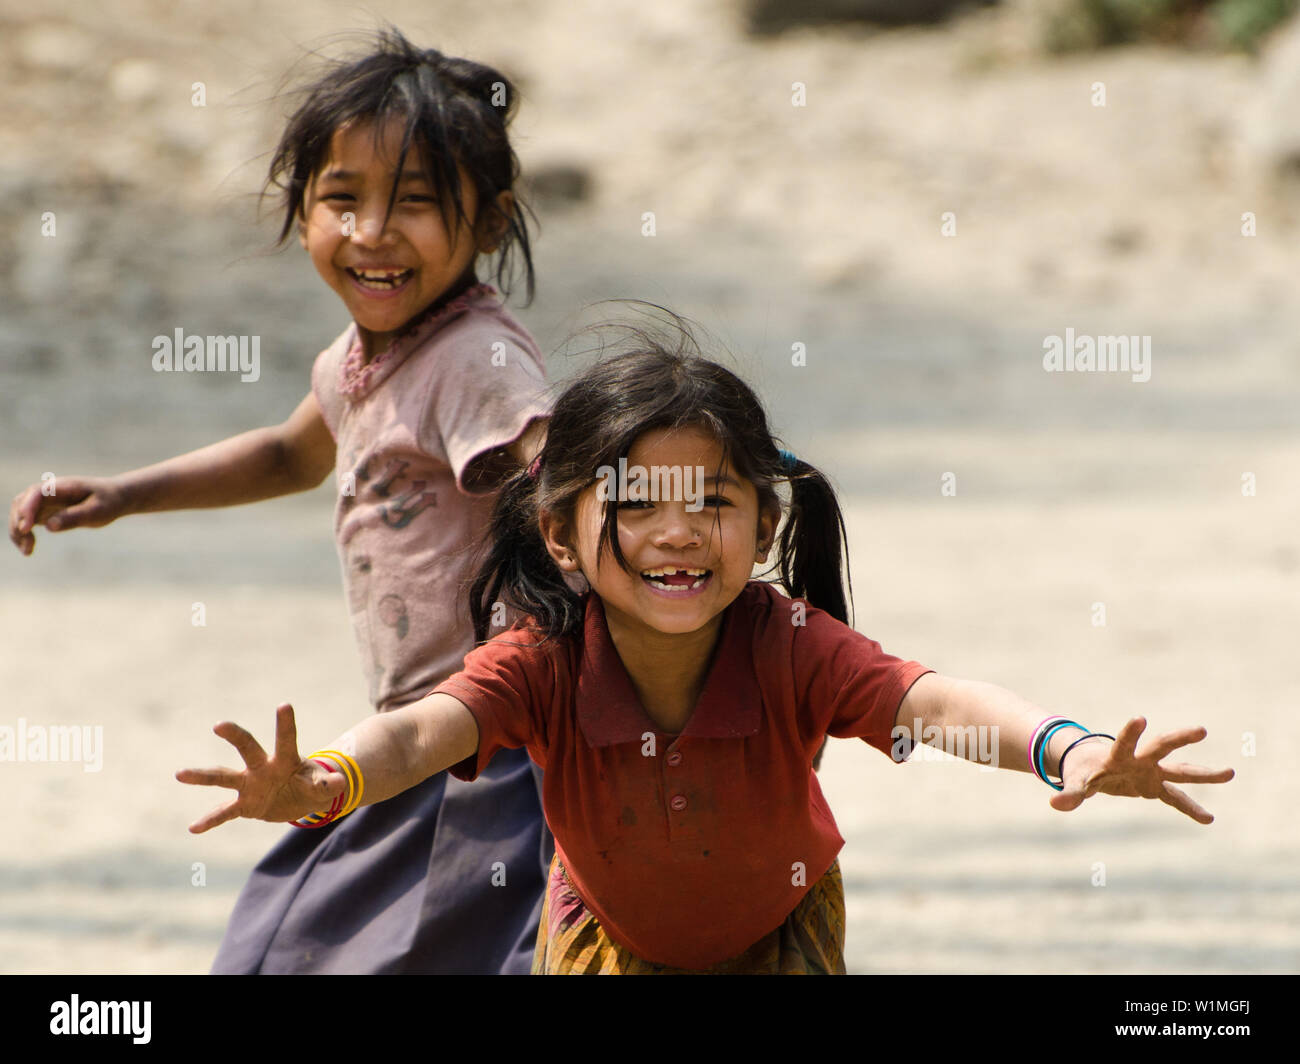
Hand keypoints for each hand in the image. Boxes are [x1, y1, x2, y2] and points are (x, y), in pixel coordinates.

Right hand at [9, 475, 129, 554]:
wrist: (115, 498)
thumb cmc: (108, 502)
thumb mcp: (97, 511)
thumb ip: (74, 517)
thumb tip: (49, 526)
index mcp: (63, 486)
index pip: (36, 493)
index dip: (27, 509)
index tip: (26, 528)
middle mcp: (49, 491)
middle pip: (22, 502)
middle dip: (18, 523)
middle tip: (27, 545)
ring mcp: (45, 501)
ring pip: (20, 513)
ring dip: (18, 531)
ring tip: (27, 551)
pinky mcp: (46, 511)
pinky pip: (27, 521)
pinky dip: (23, 534)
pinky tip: (28, 549)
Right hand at [175, 703, 345, 832]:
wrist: (298, 798)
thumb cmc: (311, 784)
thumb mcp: (322, 786)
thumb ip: (327, 785)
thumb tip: (341, 782)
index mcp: (286, 758)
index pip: (286, 739)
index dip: (286, 724)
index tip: (284, 704)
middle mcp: (263, 767)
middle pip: (247, 748)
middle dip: (235, 736)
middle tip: (220, 724)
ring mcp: (249, 785)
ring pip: (223, 777)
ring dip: (203, 776)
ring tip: (180, 773)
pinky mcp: (244, 804)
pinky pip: (224, 812)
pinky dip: (210, 820)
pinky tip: (193, 828)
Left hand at [1050, 717, 1233, 823]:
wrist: (1091, 765)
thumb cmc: (1082, 770)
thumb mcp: (1076, 782)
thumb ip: (1070, 793)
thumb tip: (1055, 803)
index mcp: (1117, 755)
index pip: (1124, 742)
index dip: (1130, 732)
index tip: (1139, 718)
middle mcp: (1140, 759)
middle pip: (1162, 747)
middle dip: (1179, 738)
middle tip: (1201, 730)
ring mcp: (1152, 772)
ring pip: (1180, 770)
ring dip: (1203, 773)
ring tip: (1230, 772)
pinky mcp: (1155, 787)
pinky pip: (1177, 799)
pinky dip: (1191, 809)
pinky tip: (1209, 819)